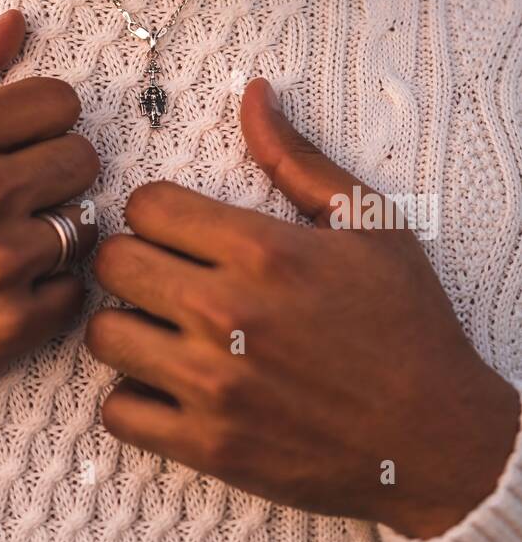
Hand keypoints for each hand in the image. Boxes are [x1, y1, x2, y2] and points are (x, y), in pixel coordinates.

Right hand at [0, 11, 98, 430]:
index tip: (14, 137)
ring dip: (50, 228)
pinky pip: (75, 288)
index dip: (38, 116)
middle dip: (50, 166)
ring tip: (0, 239)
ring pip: (84, 223)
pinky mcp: (12, 327)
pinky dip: (47, 287)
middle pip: (82, 157)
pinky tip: (1, 284)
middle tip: (8, 189)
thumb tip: (16, 24)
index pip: (59, 101)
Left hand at [86, 78, 519, 538]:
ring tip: (161, 329)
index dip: (157, 210)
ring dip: (125, 328)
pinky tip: (165, 385)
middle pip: (112, 263)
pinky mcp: (209, 447)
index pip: (145, 204)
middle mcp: (227, 313)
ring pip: (102, 337)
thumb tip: (252, 94)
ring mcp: (214, 384)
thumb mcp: (367, 223)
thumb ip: (295, 157)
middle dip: (132, 260)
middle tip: (163, 274)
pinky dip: (132, 399)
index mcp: (263, 251)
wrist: (438, 438)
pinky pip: (117, 413)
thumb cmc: (406, 325)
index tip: (177, 229)